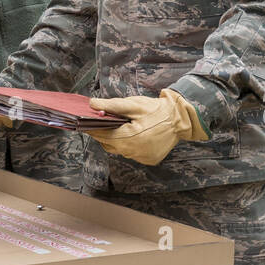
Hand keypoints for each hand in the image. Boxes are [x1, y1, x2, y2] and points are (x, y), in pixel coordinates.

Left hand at [87, 89, 207, 165]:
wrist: (180, 118)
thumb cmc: (155, 109)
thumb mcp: (133, 105)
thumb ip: (111, 106)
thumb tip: (92, 105)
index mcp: (130, 138)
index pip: (103, 135)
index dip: (93, 128)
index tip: (85, 124)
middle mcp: (135, 152)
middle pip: (110, 144)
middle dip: (105, 134)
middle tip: (103, 123)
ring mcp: (143, 158)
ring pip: (121, 150)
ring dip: (118, 140)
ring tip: (121, 128)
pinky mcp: (149, 160)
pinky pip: (133, 154)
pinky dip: (130, 146)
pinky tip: (135, 135)